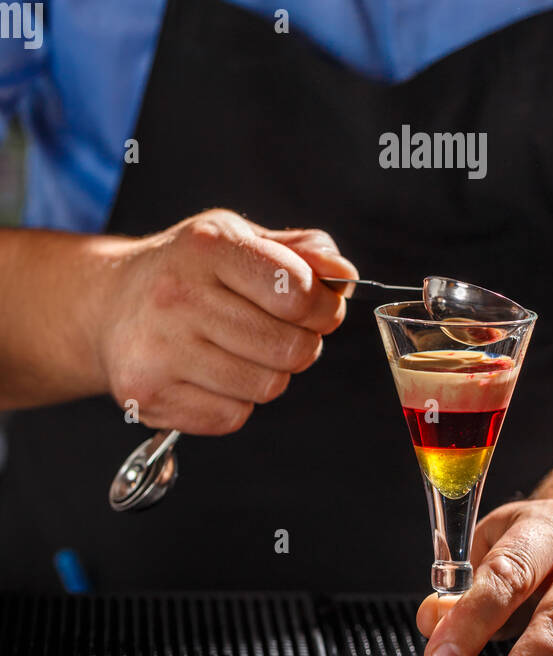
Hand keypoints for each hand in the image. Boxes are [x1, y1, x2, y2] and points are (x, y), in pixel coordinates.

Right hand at [96, 208, 357, 434]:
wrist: (108, 304)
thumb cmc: (186, 271)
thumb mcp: (240, 238)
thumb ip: (302, 252)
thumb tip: (342, 276)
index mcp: (208, 247)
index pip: (297, 290)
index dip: (323, 307)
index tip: (319, 308)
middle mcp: (177, 296)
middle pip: (289, 347)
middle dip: (303, 344)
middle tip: (285, 334)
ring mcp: (158, 349)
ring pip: (266, 386)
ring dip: (270, 374)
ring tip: (245, 352)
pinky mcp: (147, 394)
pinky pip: (232, 416)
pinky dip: (236, 401)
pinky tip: (213, 373)